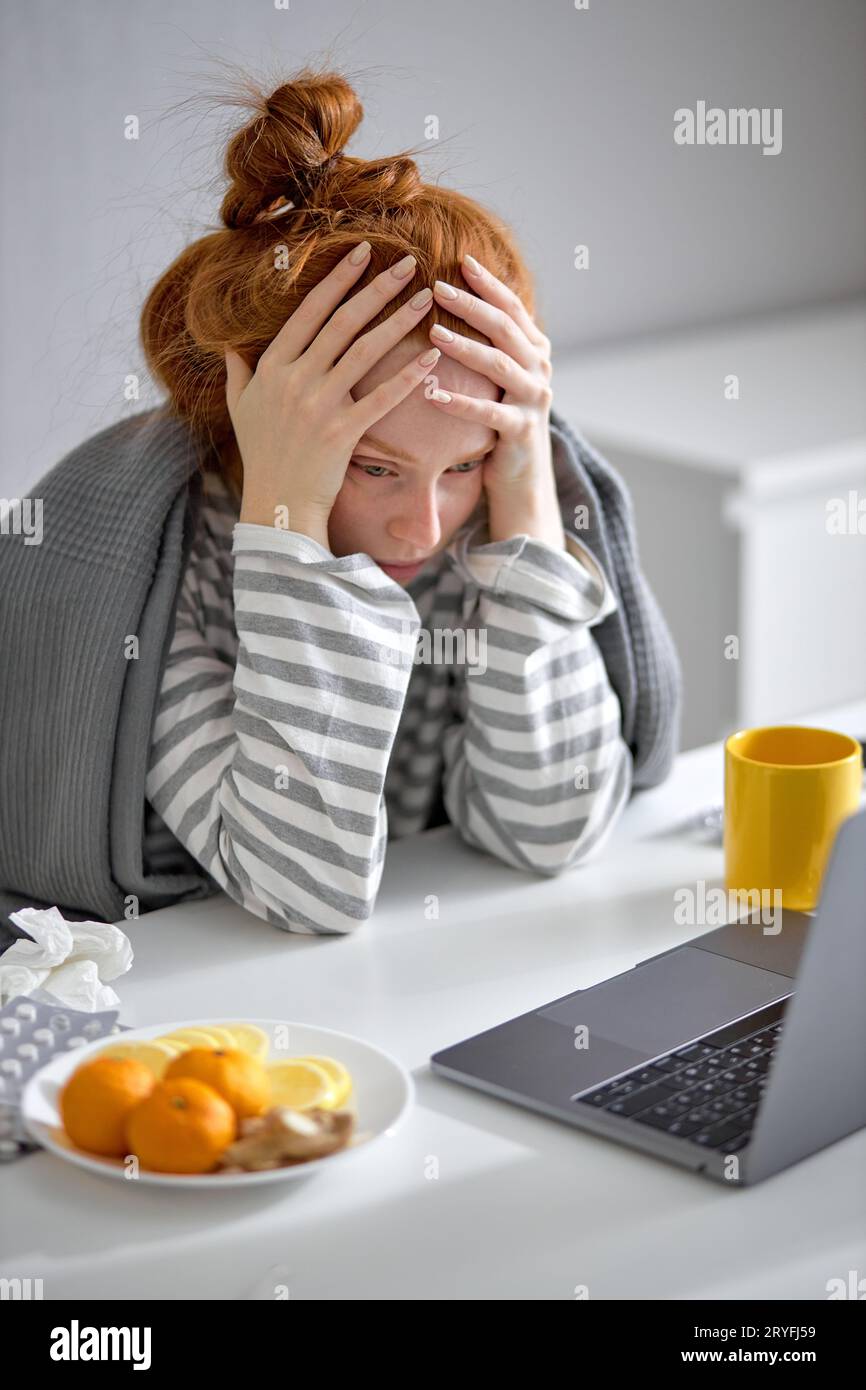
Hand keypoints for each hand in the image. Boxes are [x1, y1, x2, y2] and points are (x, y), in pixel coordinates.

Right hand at [224, 246, 440, 546]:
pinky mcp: (342, 432)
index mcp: (272, 367)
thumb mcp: (239, 410)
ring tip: (425, 298)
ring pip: (365, 351)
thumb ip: (238, 374)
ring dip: (398, 320)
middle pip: (343, 322)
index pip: (309, 311)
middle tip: (407, 263)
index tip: (362, 253)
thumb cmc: (261, 456)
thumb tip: (230, 348)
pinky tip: (432, 357)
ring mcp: (319, 405)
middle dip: (377, 287)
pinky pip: (381, 398)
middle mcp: (295, 380)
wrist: (276, 504)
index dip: (338, 279)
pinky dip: (408, 377)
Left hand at [428, 256, 563, 550]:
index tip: (459, 260)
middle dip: (470, 305)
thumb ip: (489, 342)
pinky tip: (432, 394)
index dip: (487, 282)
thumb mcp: (498, 377)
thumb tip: (451, 297)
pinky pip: (490, 413)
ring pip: (500, 364)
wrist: (523, 480)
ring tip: (433, 334)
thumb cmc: (499, 422)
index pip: (510, 307)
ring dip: (465, 347)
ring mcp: (534, 400)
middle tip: (435, 287)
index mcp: (533, 350)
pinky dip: (460, 402)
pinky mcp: (522, 432)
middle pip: (505, 328)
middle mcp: (539, 369)